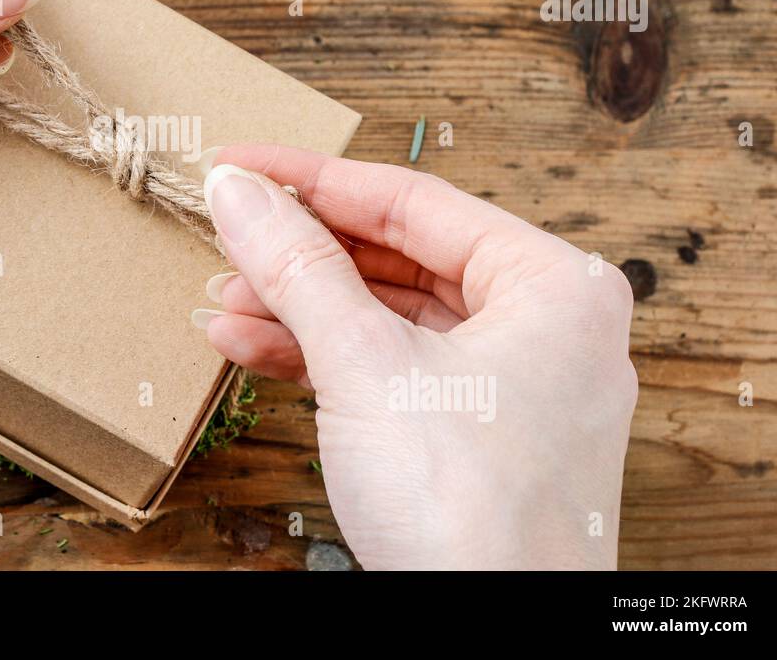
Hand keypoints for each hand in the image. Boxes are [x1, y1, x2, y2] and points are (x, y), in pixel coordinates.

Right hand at [195, 146, 637, 568]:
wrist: (493, 645)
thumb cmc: (470, 510)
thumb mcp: (367, 366)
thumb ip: (299, 267)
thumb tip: (239, 191)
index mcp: (553, 285)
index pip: (414, 200)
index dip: (315, 179)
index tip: (243, 165)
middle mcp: (543, 326)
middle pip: (398, 258)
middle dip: (302, 255)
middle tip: (228, 233)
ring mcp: (512, 385)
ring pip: (388, 317)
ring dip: (300, 309)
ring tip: (223, 300)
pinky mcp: (475, 434)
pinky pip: (391, 369)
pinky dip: (322, 359)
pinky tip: (251, 348)